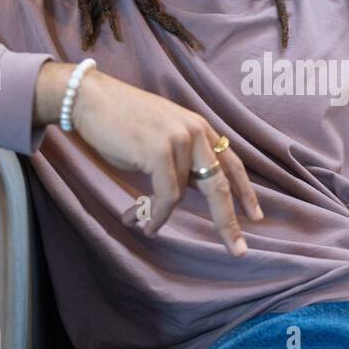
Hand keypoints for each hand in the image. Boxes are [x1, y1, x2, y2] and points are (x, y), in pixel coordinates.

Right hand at [72, 68, 262, 257]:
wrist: (91, 99)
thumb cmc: (121, 121)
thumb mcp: (163, 138)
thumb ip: (184, 160)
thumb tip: (195, 189)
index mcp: (200, 128)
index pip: (231, 163)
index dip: (245, 191)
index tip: (256, 216)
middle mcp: (196, 131)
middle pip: (220, 185)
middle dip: (228, 221)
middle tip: (239, 250)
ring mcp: (179, 139)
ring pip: (182, 193)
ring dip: (161, 213)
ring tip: (143, 221)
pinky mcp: (160, 150)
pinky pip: (167, 195)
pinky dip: (158, 215)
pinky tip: (147, 225)